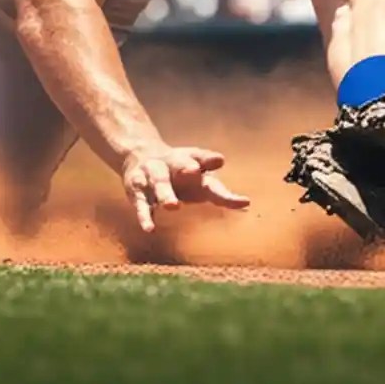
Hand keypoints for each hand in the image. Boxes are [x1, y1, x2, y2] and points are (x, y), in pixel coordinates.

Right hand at [121, 145, 250, 231]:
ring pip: (159, 183)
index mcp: (192, 164)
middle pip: (179, 164)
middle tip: (194, 170)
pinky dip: (144, 216)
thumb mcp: (200, 177)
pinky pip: (141, 203)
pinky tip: (150, 229)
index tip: (233, 182)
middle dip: (186, 166)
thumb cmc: (179, 170)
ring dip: (165, 192)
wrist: (139, 154)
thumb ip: (220, 192)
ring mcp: (153, 175)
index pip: (206, 166)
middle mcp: (172, 165)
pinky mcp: (137, 188)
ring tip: (173, 205)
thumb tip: (247, 205)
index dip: (216, 170)